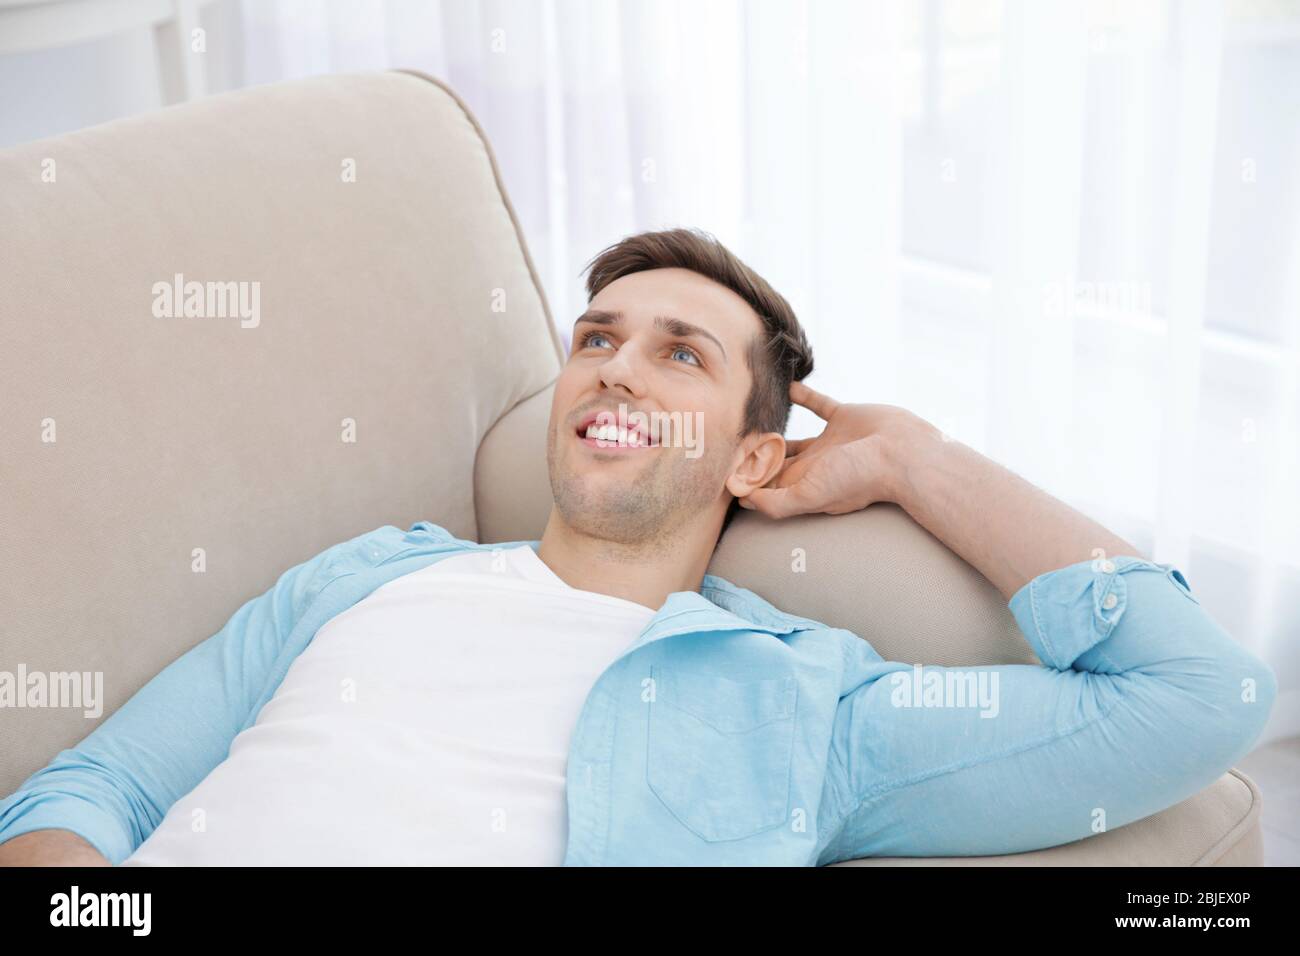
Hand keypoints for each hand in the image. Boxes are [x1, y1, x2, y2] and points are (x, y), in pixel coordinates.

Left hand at [738, 381, 930, 518]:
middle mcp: (816, 466)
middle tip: (728, 443)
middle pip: (776, 463)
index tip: (721, 470)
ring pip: (794, 436)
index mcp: (806, 485)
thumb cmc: (859, 479)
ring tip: (752, 421)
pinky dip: (803, 396)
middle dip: (755, 458)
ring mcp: (831, 442)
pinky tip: (787, 388)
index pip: (768, 486)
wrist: (903, 453)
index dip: (747, 481)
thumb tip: (742, 500)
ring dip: (775, 431)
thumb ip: (776, 503)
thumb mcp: (810, 496)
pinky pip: (819, 405)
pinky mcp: (844, 418)